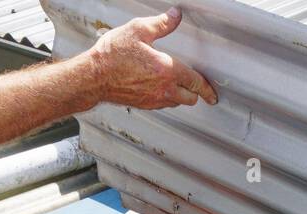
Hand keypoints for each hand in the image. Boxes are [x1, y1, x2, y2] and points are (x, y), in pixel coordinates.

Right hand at [89, 8, 217, 108]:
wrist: (93, 76)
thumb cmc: (113, 55)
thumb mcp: (138, 30)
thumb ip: (161, 24)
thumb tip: (175, 16)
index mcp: (167, 70)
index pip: (195, 82)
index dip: (207, 89)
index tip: (212, 94)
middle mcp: (163, 89)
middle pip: (190, 99)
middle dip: (194, 92)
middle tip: (194, 85)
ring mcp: (153, 100)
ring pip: (176, 103)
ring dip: (179, 95)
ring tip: (174, 83)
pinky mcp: (143, 105)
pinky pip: (162, 104)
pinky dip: (165, 98)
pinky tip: (158, 86)